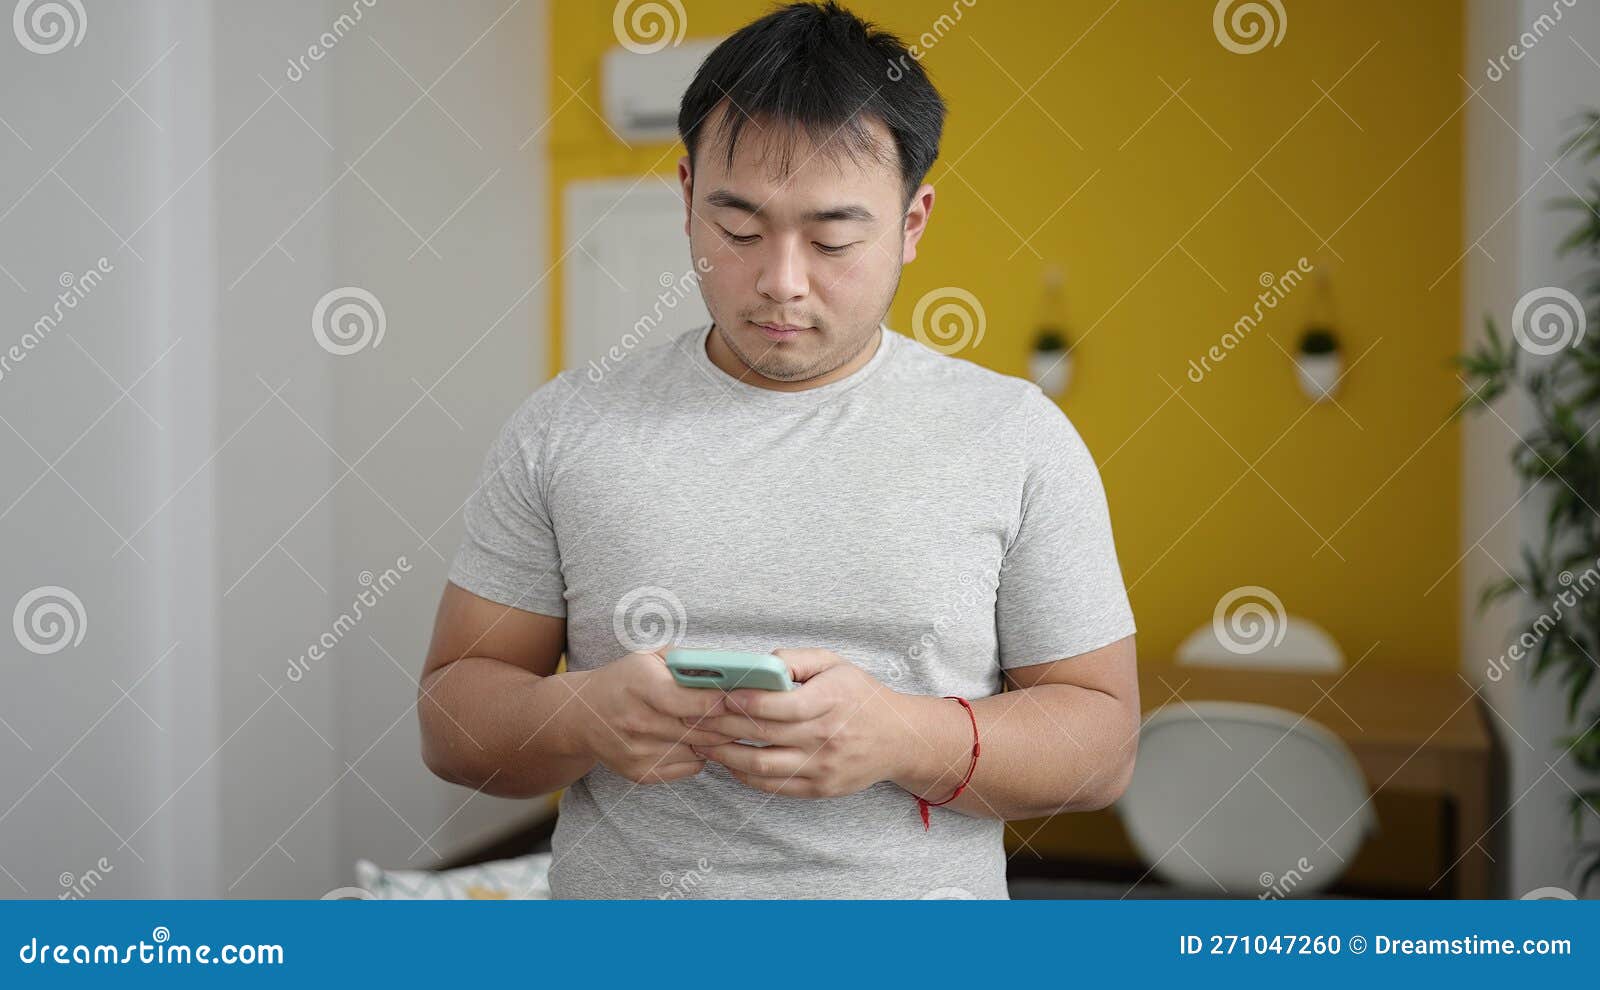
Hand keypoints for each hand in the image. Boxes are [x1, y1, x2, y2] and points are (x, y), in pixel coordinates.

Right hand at [573, 650, 736, 783]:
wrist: (583, 716)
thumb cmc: (625, 680)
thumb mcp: (650, 657)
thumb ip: (690, 661)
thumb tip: (733, 667)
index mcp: (640, 686)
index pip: (694, 702)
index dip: (724, 701)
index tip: (749, 697)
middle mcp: (638, 722)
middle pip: (702, 729)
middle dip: (732, 722)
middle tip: (754, 714)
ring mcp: (639, 752)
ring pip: (701, 750)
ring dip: (721, 739)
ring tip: (733, 725)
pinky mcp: (641, 774)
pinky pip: (691, 767)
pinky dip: (703, 754)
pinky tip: (701, 739)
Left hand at [681, 648, 909, 798]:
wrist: (899, 739)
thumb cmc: (861, 695)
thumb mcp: (836, 664)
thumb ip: (797, 660)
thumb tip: (760, 663)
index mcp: (830, 701)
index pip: (780, 704)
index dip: (744, 700)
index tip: (717, 695)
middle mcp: (826, 737)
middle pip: (762, 734)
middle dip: (720, 726)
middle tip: (691, 717)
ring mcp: (822, 767)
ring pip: (761, 766)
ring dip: (724, 754)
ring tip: (700, 741)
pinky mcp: (819, 789)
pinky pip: (772, 786)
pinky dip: (744, 775)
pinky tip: (727, 761)